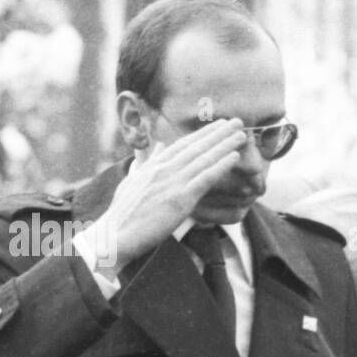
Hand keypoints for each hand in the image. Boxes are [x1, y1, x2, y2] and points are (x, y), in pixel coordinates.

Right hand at [92, 118, 247, 277]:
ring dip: (224, 144)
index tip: (218, 125)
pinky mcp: (180, 199)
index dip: (202, 133)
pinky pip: (205, 178)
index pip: (182, 144)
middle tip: (237, 121)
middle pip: (196, 146)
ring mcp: (172, 182)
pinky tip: (234, 156)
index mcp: (153, 165)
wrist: (115, 235)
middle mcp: (164, 168)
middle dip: (218, 132)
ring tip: (241, 133)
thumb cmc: (123, 214)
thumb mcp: (133, 181)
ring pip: (204, 158)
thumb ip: (147, 162)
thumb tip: (157, 146)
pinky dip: (221, 165)